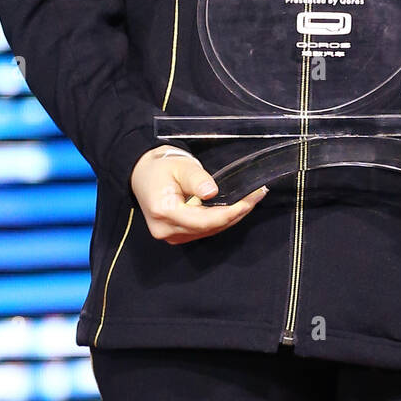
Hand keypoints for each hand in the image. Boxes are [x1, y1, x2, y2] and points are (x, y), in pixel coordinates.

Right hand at [130, 146, 267, 244]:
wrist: (143, 174)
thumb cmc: (161, 168)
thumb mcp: (180, 166)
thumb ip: (196, 179)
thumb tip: (212, 192)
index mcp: (163, 211)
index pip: (202, 220)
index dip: (228, 213)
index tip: (248, 202)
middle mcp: (166, 229)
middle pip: (208, 228)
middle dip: (236, 213)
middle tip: (258, 195)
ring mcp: (171, 235)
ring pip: (209, 231)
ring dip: (232, 217)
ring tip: (251, 199)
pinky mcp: (178, 234)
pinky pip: (204, 230)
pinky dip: (221, 219)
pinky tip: (236, 207)